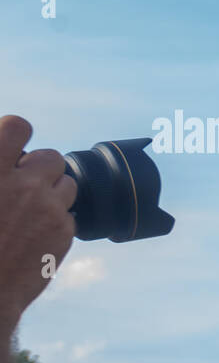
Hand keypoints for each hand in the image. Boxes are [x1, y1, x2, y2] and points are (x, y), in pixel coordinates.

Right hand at [0, 116, 77, 333]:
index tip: (10, 147)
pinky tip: (32, 235)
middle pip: (51, 157)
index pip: (18, 126)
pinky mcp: (64, 232)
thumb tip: (5, 158)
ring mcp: (48, 209)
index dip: (15, 133)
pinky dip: (55, 220)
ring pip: (66, 184)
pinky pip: (68, 214)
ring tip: (27, 212)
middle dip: (38, 168)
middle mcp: (24, 185)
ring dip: (50, 193)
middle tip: (20, 186)